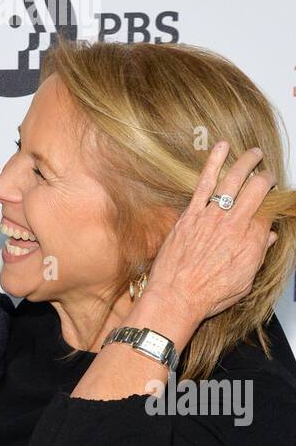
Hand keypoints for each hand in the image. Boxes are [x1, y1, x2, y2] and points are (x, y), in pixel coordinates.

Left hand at [143, 141, 277, 340]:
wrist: (175, 298)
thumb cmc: (208, 295)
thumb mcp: (244, 281)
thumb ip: (258, 255)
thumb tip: (267, 237)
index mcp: (251, 240)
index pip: (267, 213)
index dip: (269, 206)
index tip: (268, 203)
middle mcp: (235, 224)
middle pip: (257, 190)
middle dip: (265, 177)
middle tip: (266, 172)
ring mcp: (211, 216)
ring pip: (233, 180)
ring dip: (247, 162)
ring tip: (254, 152)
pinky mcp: (190, 214)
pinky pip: (204, 183)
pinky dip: (214, 162)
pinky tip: (222, 147)